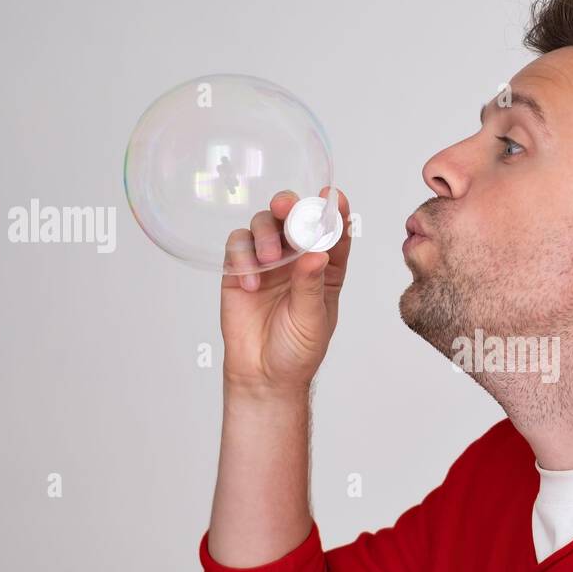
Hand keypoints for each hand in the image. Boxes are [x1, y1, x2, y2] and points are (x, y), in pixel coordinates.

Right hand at [220, 188, 352, 396]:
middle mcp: (297, 258)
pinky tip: (250, 283)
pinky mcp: (239, 269)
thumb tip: (317, 253)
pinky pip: (238, 246)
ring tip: (268, 261)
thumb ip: (311, 285)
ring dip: (266, 234)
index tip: (333, 196)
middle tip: (286, 208)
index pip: (334, 232)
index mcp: (326, 267)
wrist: (264, 375)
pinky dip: (242, 256)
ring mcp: (268, 261)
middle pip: (295, 218)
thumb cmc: (297, 349)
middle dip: (292, 207)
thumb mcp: (312, 319)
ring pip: (264, 224)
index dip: (334, 211)